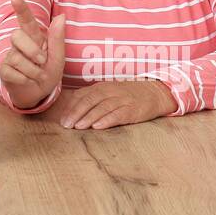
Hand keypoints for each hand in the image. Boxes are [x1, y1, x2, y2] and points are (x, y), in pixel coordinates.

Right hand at [0, 0, 65, 109]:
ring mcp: (11, 57)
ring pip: (15, 56)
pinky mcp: (5, 70)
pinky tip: (28, 80)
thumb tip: (61, 16)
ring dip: (31, 70)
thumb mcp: (58, 58)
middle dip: (31, 50)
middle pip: (17, 35)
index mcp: (34, 38)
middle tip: (42, 61)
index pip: (26, 20)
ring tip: (38, 76)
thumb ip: (57, 38)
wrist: (38, 94)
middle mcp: (20, 45)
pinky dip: (24, 79)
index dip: (21, 9)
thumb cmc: (47, 72)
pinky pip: (10, 71)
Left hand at [54, 79, 176, 129]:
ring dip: (89, 117)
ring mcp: (121, 100)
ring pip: (102, 107)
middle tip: (67, 125)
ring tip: (78, 126)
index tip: (62, 119)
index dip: (71, 107)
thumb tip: (71, 112)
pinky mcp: (132, 109)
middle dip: (76, 113)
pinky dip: (107, 120)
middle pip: (89, 100)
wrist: (153, 93)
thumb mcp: (107, 93)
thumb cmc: (126, 96)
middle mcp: (110, 91)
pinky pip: (118, 114)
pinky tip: (98, 126)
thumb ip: (91, 100)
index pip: (82, 96)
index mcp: (101, 87)